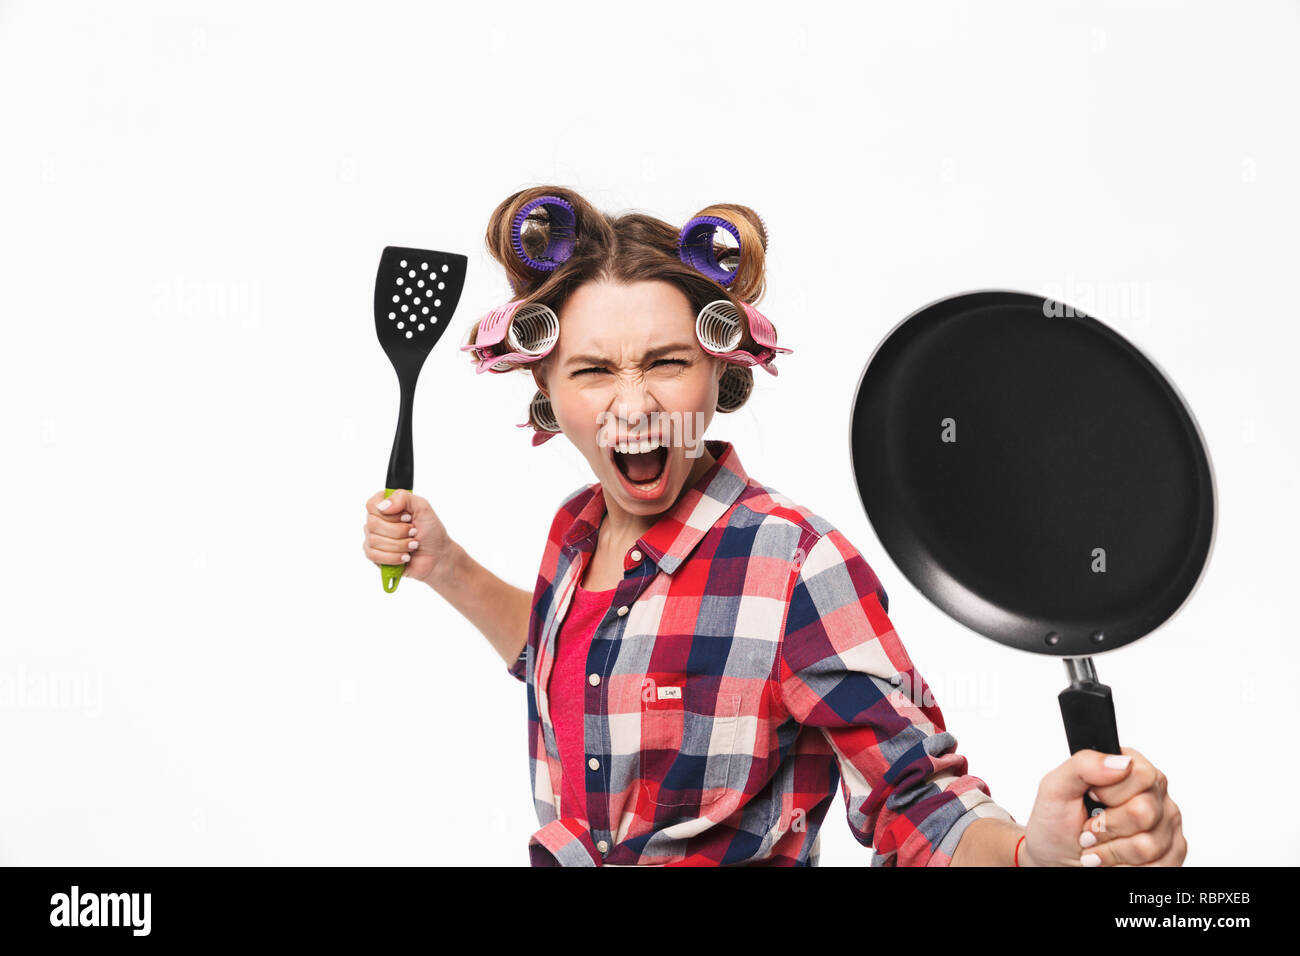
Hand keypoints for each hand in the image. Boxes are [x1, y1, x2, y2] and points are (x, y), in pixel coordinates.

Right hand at [362, 489, 455, 587]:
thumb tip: (384, 505)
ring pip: (374, 541)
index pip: (372, 505)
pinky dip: (394, 557)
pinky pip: (374, 556)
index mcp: (386, 506)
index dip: (390, 513)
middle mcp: (377, 521)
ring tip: (413, 545)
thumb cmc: (431, 531)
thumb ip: (404, 498)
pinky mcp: (375, 556)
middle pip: (373, 523)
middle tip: (414, 532)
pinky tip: (405, 556)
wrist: (437, 556)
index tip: (407, 517)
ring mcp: (373, 538)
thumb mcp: (423, 507)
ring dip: (400, 545)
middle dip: (399, 531)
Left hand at [1021, 746, 1185, 866]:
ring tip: (1096, 847)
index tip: (1090, 798)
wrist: (1056, 858)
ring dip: (1112, 851)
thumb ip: (1083, 765)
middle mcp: (1154, 793)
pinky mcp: (1172, 853)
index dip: (1110, 793)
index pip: (1141, 774)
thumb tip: (1121, 762)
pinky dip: (1124, 867)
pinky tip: (1112, 860)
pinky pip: (1157, 866)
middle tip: (1088, 829)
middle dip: (1107, 827)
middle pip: (1145, 812)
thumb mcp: (1055, 788)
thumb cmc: (1056, 823)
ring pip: (1148, 845)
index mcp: (1130, 768)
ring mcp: (1166, 824)